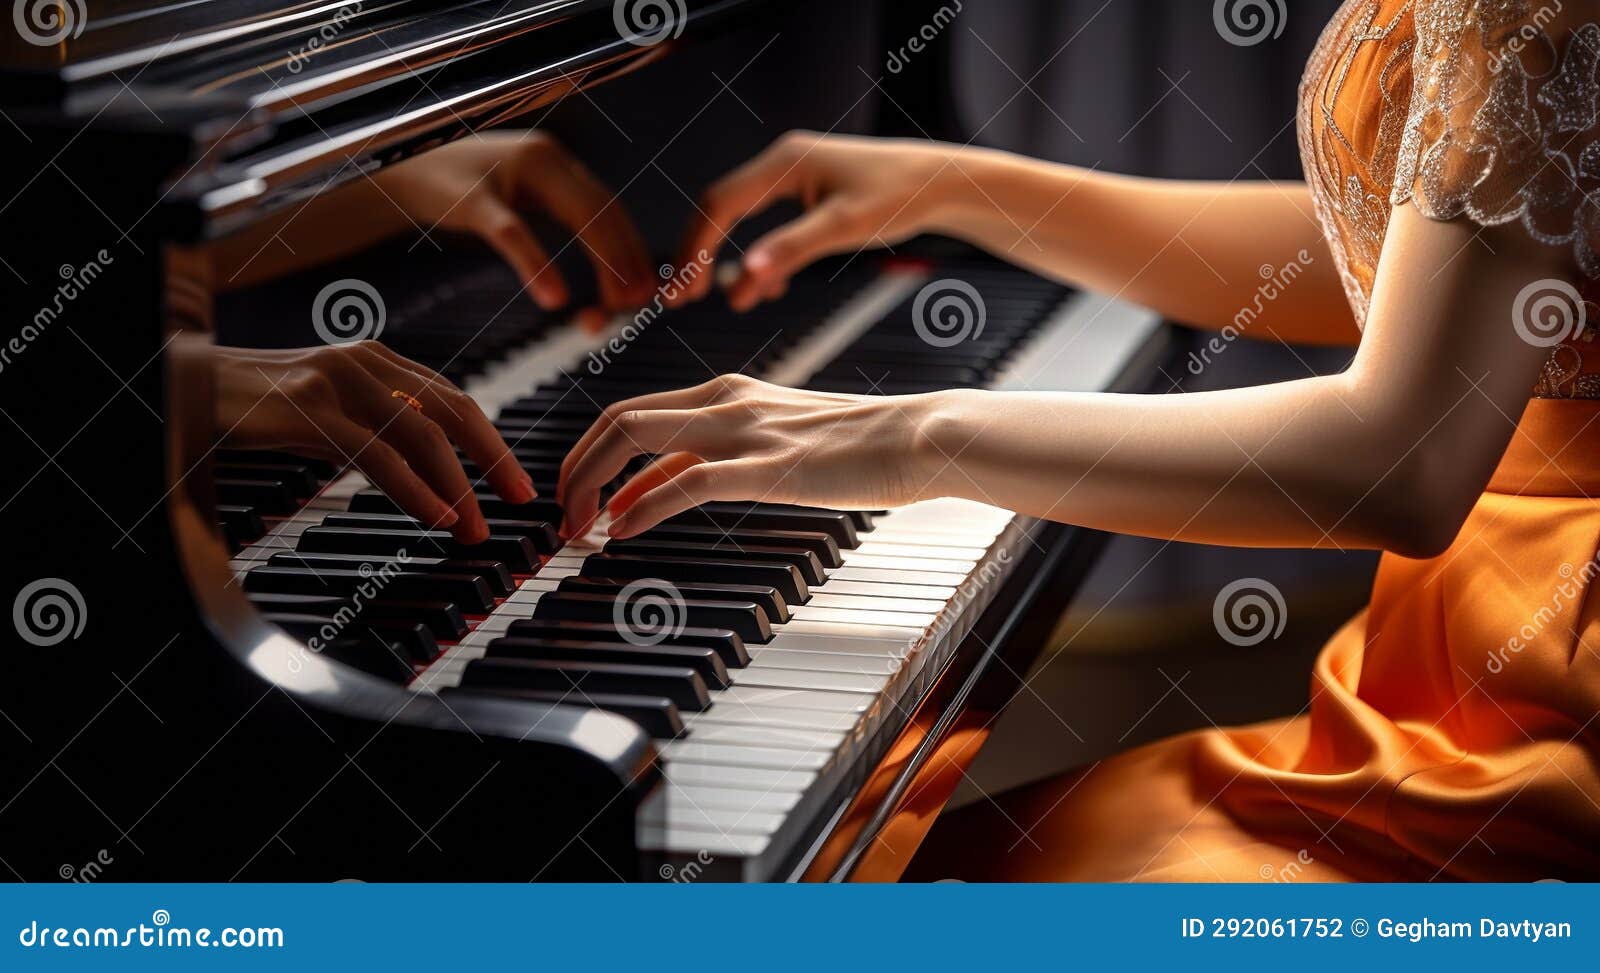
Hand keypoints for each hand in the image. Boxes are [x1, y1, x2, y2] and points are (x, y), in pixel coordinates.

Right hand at [213, 341, 534, 543]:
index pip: (453, 399)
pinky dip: (415, 489)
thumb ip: (373, 429)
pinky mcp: (308, 410)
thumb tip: (421, 472)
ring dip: (458, 485)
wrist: (186, 384)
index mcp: (376, 359)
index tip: (515, 482)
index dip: (491, 441)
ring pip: (421, 434)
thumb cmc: (255, 404)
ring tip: (476, 527)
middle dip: (493, 459)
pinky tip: (437, 515)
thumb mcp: (328, 410)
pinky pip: (377, 454)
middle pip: (453, 410)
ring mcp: (337, 382)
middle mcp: (366, 362)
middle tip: (519, 500)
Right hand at [376, 132, 653, 329]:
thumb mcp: (519, 192)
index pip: (607, 206)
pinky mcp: (472, 199)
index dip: (631, 247)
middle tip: (640, 303)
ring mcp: (508, 175)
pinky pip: (512, 234)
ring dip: (601, 262)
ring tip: (614, 305)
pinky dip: (537, 265)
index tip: (648, 287)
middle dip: (626, 259)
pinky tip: (554, 296)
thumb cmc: (465, 186)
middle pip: (600, 211)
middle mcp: (542, 158)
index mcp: (556, 162)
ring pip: (572, 217)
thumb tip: (607, 264)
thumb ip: (560, 211)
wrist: (400, 163)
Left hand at [555, 374, 941, 537]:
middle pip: (617, 420)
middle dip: (575, 469)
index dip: (588, 456)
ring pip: (637, 438)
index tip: (578, 499)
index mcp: (724, 392)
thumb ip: (719, 458)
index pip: (629, 413)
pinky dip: (642, 505)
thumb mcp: (775, 442)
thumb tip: (662, 489)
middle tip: (564, 519)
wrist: (921, 437)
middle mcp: (724, 401)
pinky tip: (624, 530)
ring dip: (594, 486)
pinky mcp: (769, 466)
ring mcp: (745, 431)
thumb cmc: (859, 447)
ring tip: (581, 530)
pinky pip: (686, 480)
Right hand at [670, 132, 966, 310]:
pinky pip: (766, 223)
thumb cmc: (900, 196)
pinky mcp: (806, 191)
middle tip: (682, 299)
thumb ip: (791, 250)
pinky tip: (766, 289)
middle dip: (700, 255)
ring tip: (726, 300)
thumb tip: (743, 276)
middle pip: (720, 209)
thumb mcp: (844, 228)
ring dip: (728, 259)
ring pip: (741, 218)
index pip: (718, 205)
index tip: (682, 290)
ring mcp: (792, 175)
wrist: (940, 181)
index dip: (694, 249)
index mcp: (783, 163)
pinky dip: (760, 256)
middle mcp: (781, 162)